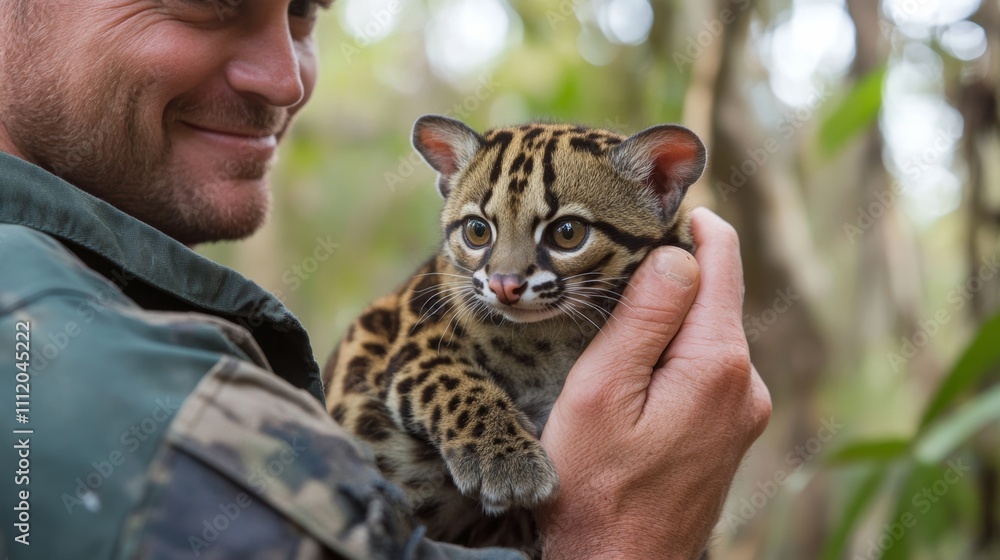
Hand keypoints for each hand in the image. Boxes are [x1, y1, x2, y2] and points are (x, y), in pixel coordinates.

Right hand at [538, 207, 771, 558]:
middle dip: (668, 276)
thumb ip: (643, 315)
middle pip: (713, 295)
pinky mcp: (729, 432)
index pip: (721, 259)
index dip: (689, 225)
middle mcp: (745, 384)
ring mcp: (742, 412)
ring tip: (611, 329)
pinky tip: (633, 376)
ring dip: (667, 320)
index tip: (650, 210)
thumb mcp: (601, 390)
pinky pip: (706, 368)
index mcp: (717, 362)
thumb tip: (677, 251)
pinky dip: (673, 354)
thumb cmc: (594, 487)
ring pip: (706, 332)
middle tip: (609, 271)